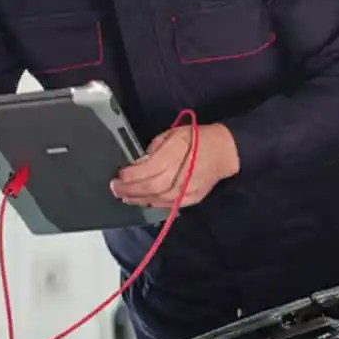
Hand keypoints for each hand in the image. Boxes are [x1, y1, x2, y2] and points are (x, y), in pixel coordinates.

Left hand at [110, 123, 239, 208]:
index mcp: (175, 154)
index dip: (131, 175)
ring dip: (138, 199)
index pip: (148, 169)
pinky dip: (153, 204)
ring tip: (124, 197)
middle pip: (150, 187)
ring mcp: (186, 190)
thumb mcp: (172, 134)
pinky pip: (168, 204)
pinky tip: (143, 201)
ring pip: (157, 199)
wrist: (223, 152)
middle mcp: (180, 174)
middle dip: (129, 189)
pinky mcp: (191, 199)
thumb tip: (139, 163)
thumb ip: (154, 149)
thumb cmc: (195, 138)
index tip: (118, 174)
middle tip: (114, 189)